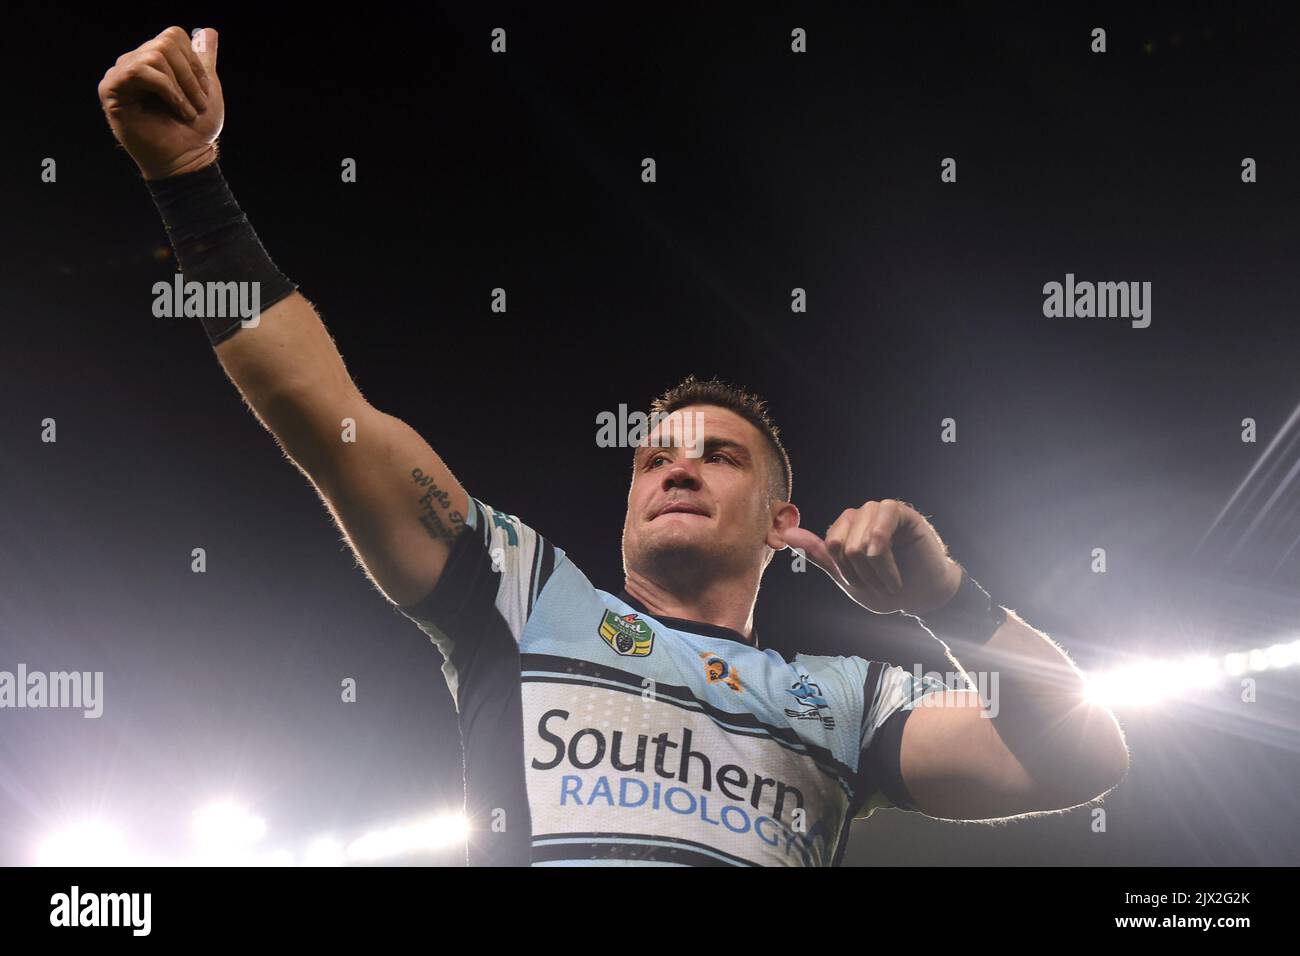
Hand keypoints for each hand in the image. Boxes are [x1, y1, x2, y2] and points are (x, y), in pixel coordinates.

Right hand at [98, 26, 222, 179]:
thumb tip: (208, 31)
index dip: (194, 63)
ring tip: (187, 110)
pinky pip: (140, 71)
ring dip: (180, 87)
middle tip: (198, 104)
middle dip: (190, 76)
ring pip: (154, 55)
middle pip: (165, 42)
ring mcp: (120, 75)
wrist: (187, 159)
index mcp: (154, 61)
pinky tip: (176, 109)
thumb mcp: (207, 89)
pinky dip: (167, 91)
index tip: (204, 93)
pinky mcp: (110, 89)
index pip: (173, 36)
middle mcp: (134, 63)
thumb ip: (204, 59)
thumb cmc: (195, 130)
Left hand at [783, 498, 962, 614]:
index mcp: (845, 528)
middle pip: (842, 544)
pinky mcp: (900, 513)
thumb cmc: (885, 587)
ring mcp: (879, 511)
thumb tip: (786, 533)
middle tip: (880, 583)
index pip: (829, 545)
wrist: (921, 597)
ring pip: (860, 541)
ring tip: (890, 580)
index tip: (863, 584)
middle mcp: (860, 515)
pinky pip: (881, 530)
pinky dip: (885, 558)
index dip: (846, 571)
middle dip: (861, 573)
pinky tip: (896, 573)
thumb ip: (818, 554)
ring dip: (875, 570)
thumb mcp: (845, 576)